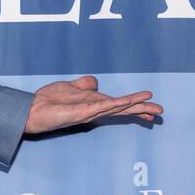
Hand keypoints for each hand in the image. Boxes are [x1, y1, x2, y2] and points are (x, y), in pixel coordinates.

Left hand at [24, 75, 161, 134]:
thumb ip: (84, 85)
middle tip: (160, 112)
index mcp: (94, 103)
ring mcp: (90, 111)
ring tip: (151, 105)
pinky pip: (102, 106)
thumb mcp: (70, 87)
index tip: (152, 111)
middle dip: (141, 109)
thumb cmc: (50, 102)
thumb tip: (95, 82)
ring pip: (117, 107)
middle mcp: (95, 109)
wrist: (33, 111)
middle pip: (123, 108)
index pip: (119, 105)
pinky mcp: (82, 112)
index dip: (135, 107)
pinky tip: (127, 102)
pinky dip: (116, 104)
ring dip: (134, 105)